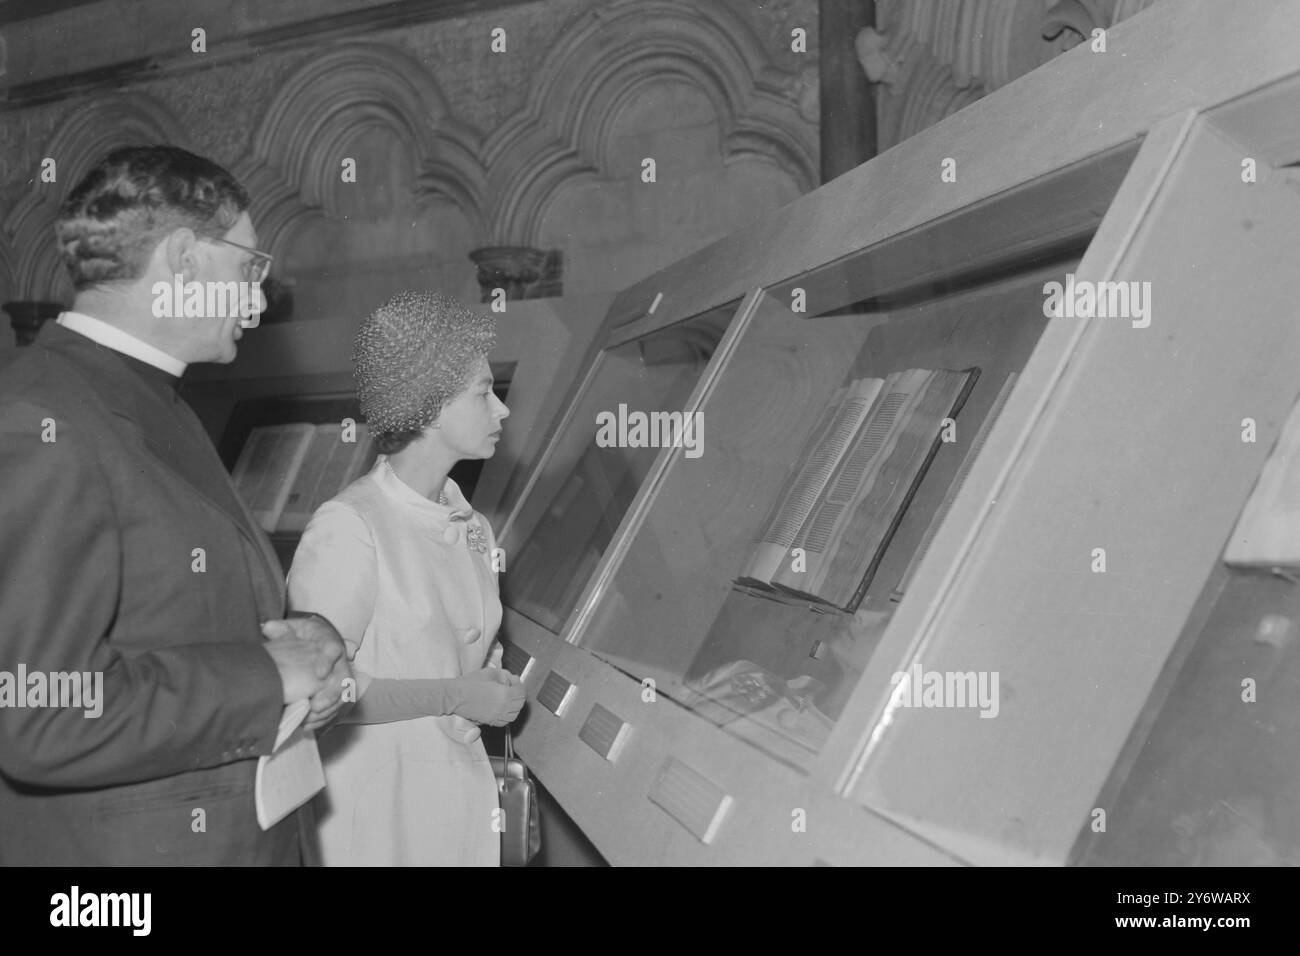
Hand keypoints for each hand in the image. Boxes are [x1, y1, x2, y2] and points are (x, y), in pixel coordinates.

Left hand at [261, 614, 352, 730]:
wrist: (316, 642)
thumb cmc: (304, 635)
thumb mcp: (293, 627)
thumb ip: (281, 628)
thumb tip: (269, 627)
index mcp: (328, 640)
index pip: (333, 648)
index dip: (328, 661)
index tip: (319, 674)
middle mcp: (339, 660)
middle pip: (344, 678)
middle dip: (331, 694)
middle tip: (316, 706)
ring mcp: (341, 677)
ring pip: (342, 697)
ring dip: (327, 710)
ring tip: (308, 720)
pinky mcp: (337, 693)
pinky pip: (336, 708)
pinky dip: (323, 718)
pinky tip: (307, 725)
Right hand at [446, 667, 525, 725]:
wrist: (456, 696)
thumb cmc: (470, 684)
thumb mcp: (489, 673)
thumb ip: (503, 675)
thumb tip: (509, 679)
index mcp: (505, 695)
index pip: (521, 693)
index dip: (519, 685)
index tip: (514, 681)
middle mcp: (503, 708)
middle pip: (520, 704)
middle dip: (518, 695)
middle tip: (512, 688)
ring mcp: (496, 716)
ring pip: (514, 715)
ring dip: (515, 707)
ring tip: (509, 699)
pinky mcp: (489, 721)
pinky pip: (504, 722)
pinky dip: (507, 716)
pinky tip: (502, 709)